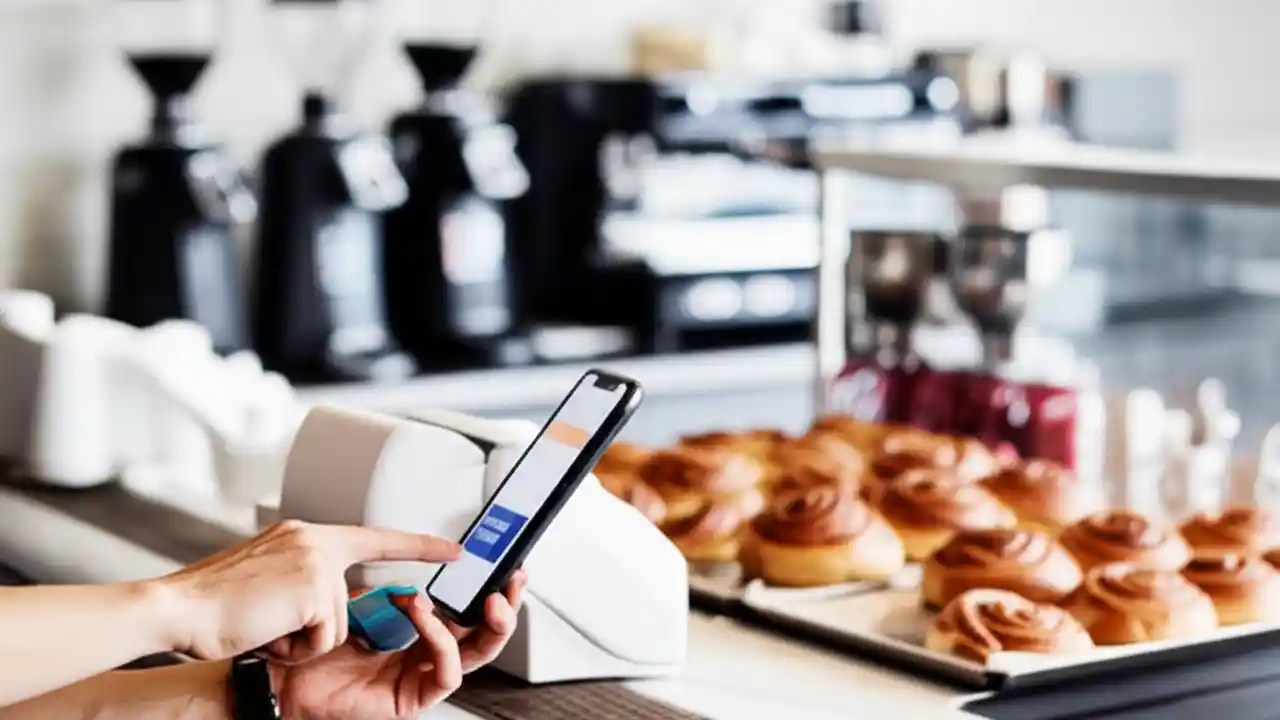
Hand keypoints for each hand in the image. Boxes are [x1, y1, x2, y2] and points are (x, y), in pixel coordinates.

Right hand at [155, 520, 461, 662]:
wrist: (175, 610)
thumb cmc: (211, 605)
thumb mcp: (267, 578)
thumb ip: (303, 577)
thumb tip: (326, 598)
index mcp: (304, 536)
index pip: (374, 538)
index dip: (418, 546)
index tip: (455, 549)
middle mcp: (314, 541)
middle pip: (347, 600)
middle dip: (314, 627)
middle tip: (270, 625)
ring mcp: (317, 563)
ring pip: (336, 625)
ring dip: (300, 640)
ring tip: (260, 627)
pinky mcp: (316, 589)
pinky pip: (325, 638)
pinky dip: (296, 649)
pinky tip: (265, 635)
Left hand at [274, 572, 526, 719]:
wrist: (277, 673)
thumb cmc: (309, 644)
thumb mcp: (358, 603)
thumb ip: (389, 589)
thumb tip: (413, 561)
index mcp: (417, 636)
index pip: (467, 615)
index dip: (489, 592)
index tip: (503, 566)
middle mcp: (422, 658)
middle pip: (484, 638)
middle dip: (506, 608)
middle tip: (510, 581)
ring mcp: (418, 680)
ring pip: (475, 657)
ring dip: (482, 623)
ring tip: (473, 599)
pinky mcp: (410, 701)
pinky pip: (445, 675)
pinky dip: (443, 641)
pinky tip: (428, 617)